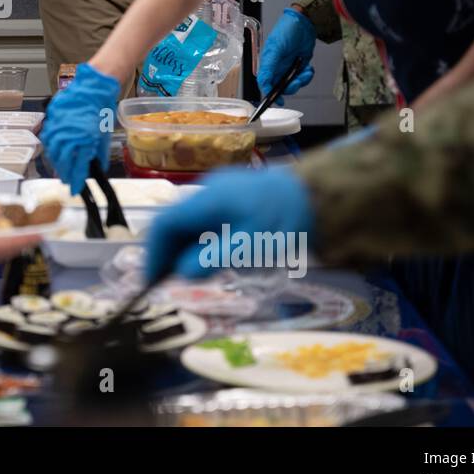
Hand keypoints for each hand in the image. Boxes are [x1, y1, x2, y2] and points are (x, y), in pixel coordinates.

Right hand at [42, 62, 119, 193]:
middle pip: (63, 162)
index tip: (76, 190)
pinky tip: (55, 153)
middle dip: (66, 174)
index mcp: (84, 140)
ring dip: (57, 163)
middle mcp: (69, 135)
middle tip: (68, 182)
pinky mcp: (52, 120)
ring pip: (53, 152)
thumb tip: (97, 169)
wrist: (92, 90)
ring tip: (61, 170)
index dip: (77, 181)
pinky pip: (48, 139)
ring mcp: (58, 127)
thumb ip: (98, 154)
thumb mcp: (103, 136)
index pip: (78, 167)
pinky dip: (51, 148)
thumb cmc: (100, 111)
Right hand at [144, 167, 314, 281]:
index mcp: (208, 200)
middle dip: (166, 252)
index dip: (154, 252)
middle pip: (173, 221)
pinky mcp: (230, 195)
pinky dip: (197, 239)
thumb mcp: (251, 247)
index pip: (164, 223)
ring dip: (182, 247)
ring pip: (187, 221)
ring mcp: (218, 191)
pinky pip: (202, 219)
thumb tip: (181, 271)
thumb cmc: (286, 222)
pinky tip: (208, 257)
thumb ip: (212, 259)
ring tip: (189, 274)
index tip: (153, 280)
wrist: (320, 194)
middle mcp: (207, 191)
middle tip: (168, 282)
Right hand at [258, 8, 315, 100]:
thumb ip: (269, 67)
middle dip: (291, 87)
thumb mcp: (276, 48)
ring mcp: (289, 67)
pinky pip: (302, 78)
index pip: (266, 84)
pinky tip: (309, 68)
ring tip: (306, 71)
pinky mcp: (299, 66)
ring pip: (293, 84)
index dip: (271, 94)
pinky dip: (307, 76)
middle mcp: (277, 67)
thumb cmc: (286, 30)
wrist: (305, 22)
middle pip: (281, 87)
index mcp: (267, 64)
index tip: (278, 101)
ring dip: (301, 81)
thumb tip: (263, 83)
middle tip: (298, 80)